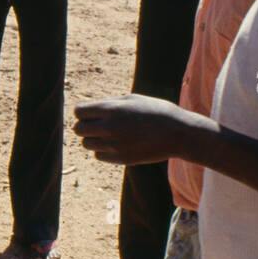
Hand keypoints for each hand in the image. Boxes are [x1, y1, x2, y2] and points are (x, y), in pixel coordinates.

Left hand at [72, 94, 201, 164]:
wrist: (179, 133)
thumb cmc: (156, 112)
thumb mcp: (132, 99)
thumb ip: (108, 104)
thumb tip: (87, 110)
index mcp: (111, 109)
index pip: (78, 111)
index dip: (84, 112)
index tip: (92, 114)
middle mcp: (109, 127)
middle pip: (78, 129)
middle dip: (86, 126)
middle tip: (99, 125)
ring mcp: (114, 145)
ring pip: (86, 144)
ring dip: (94, 139)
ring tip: (110, 134)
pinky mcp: (120, 159)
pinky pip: (98, 155)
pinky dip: (103, 151)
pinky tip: (117, 145)